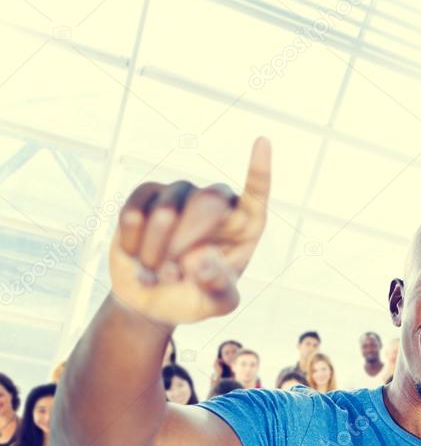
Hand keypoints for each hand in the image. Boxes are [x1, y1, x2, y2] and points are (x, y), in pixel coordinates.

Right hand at [109, 138, 270, 324]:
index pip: (256, 194)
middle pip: (208, 201)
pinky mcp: (147, 196)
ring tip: (157, 274)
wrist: (153, 302)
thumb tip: (201, 257)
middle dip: (188, 242)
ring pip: (168, 209)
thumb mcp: (215, 304)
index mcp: (244, 227)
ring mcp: (182, 196)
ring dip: (158, 250)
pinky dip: (134, 239)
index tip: (262, 141)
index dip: (259, 170)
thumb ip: (216, 285)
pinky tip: (136, 257)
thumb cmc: (195, 299)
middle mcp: (217, 205)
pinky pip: (136, 208)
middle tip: (173, 274)